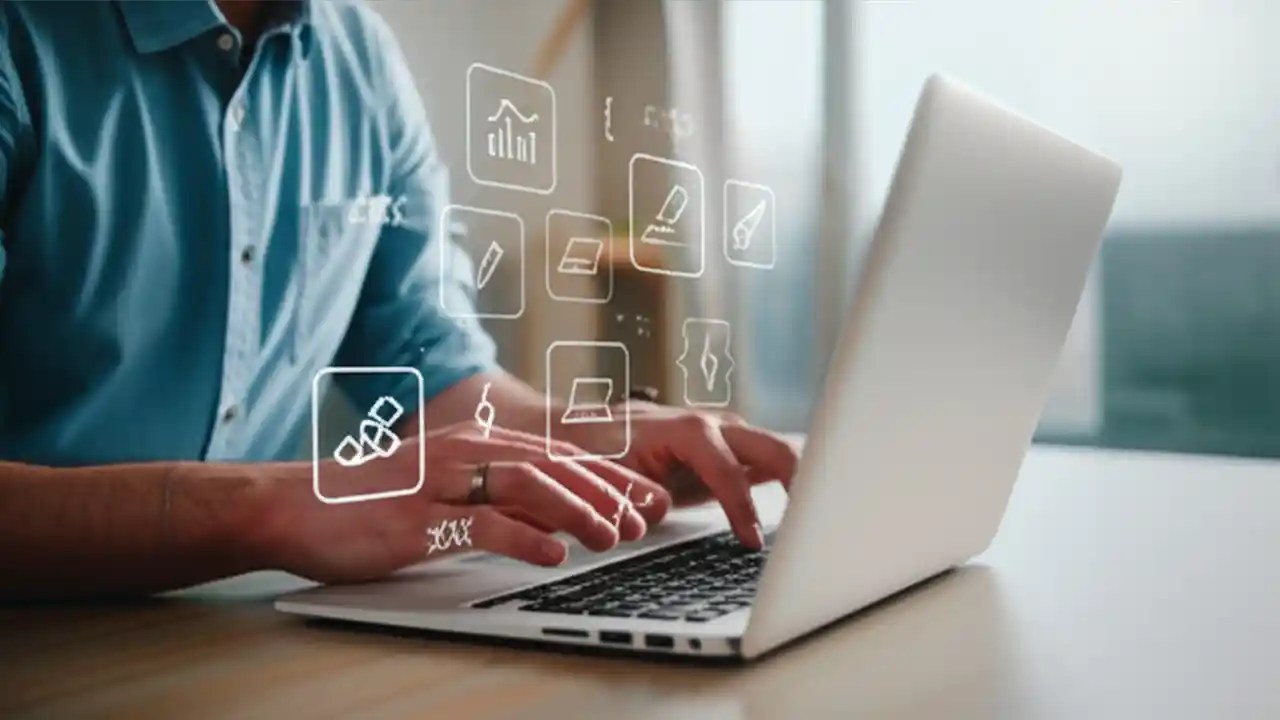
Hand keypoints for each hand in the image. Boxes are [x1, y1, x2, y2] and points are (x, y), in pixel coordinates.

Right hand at [250, 422, 671, 583]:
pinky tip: (554, 554)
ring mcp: (441, 481)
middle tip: (644, 520)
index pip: (558, 453)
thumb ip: (497, 499)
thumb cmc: (372, 502)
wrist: (297, 505)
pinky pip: (482, 522)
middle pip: (555, 463)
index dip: (608, 476)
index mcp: (475, 442)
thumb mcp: (446, 493)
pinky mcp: (418, 517)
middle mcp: (465, 451)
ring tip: (611, 537)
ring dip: (578, 511)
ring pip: (528, 485)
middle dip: (608, 492)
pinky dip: (525, 538)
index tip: (644, 499)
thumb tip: (556, 521)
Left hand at [560, 404, 798, 549]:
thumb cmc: (595, 451)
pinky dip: (787, 484)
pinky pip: (765, 463)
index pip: (729, 469)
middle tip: (813, 525)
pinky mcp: (727, 449)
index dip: (742, 507)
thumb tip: (662, 511)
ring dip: (800, 483)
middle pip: (772, 448)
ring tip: (816, 522)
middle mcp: (712, 424)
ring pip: (777, 452)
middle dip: (799, 482)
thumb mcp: (613, 476)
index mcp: (685, 429)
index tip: (752, 543)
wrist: (582, 429)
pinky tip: (802, 511)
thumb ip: (641, 493)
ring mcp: (724, 434)